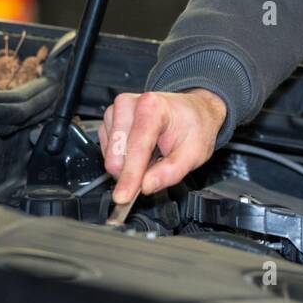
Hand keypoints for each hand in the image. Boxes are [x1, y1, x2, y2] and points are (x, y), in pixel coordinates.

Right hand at [99, 88, 226, 202]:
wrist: (192, 110)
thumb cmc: (193, 126)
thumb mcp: (194, 153)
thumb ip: (171, 172)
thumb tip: (146, 186)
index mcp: (151, 107)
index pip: (135, 148)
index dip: (129, 176)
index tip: (123, 197)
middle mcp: (129, 105)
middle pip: (116, 156)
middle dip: (132, 172)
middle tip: (156, 164)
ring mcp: (116, 111)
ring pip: (110, 157)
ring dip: (129, 164)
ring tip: (151, 152)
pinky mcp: (109, 120)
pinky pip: (107, 152)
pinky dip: (124, 158)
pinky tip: (141, 149)